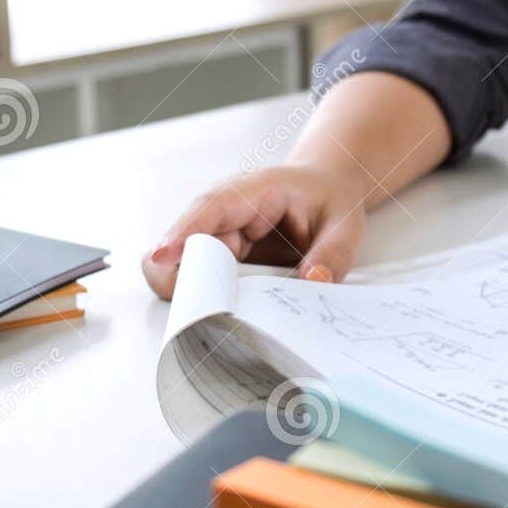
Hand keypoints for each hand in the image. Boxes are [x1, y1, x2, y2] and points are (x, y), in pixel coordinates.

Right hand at [142, 164, 369, 298]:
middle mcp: (224, 213)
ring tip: (223, 318)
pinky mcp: (223, 258)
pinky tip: (231, 315)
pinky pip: (206, 282)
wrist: (326, 189)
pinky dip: (212, 300)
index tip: (162, 258)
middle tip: (204, 312)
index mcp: (251, 192)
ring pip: (186, 268)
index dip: (182, 233)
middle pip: (183, 244)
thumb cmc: (329, 198)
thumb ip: (333, 253)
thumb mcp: (344, 223)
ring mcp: (220, 236)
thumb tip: (313, 281)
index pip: (208, 209)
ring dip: (198, 295)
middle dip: (183, 278)